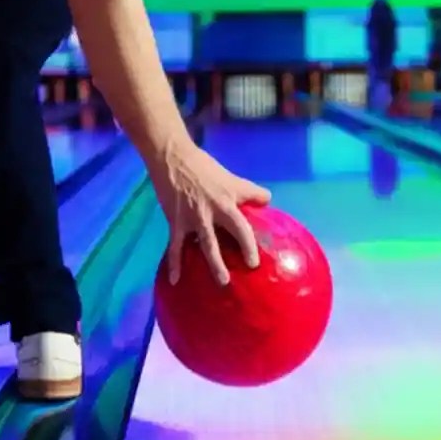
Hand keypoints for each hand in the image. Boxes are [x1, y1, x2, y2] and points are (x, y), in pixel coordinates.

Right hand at [152, 142, 271, 285]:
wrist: (173, 159)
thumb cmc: (204, 168)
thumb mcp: (231, 177)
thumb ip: (247, 191)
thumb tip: (268, 200)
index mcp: (229, 200)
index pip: (247, 219)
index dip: (255, 237)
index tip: (261, 254)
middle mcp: (215, 210)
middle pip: (235, 232)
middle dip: (245, 249)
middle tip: (251, 267)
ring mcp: (195, 218)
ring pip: (208, 244)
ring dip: (215, 264)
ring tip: (223, 281)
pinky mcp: (177, 222)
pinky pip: (176, 246)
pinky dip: (174, 264)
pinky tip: (174, 280)